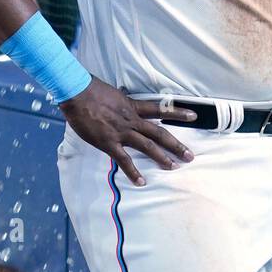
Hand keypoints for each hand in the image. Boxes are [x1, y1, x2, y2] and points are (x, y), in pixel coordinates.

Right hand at [59, 78, 195, 185]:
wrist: (77, 92)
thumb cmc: (90, 90)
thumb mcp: (113, 94)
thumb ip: (121, 102)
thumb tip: (122, 103)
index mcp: (133, 107)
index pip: (161, 109)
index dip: (178, 113)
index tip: (194, 116)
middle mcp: (132, 120)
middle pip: (159, 133)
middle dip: (176, 145)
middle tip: (190, 156)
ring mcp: (122, 132)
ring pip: (147, 146)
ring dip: (161, 158)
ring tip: (173, 167)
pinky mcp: (109, 142)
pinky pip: (124, 160)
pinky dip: (133, 172)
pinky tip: (141, 181)